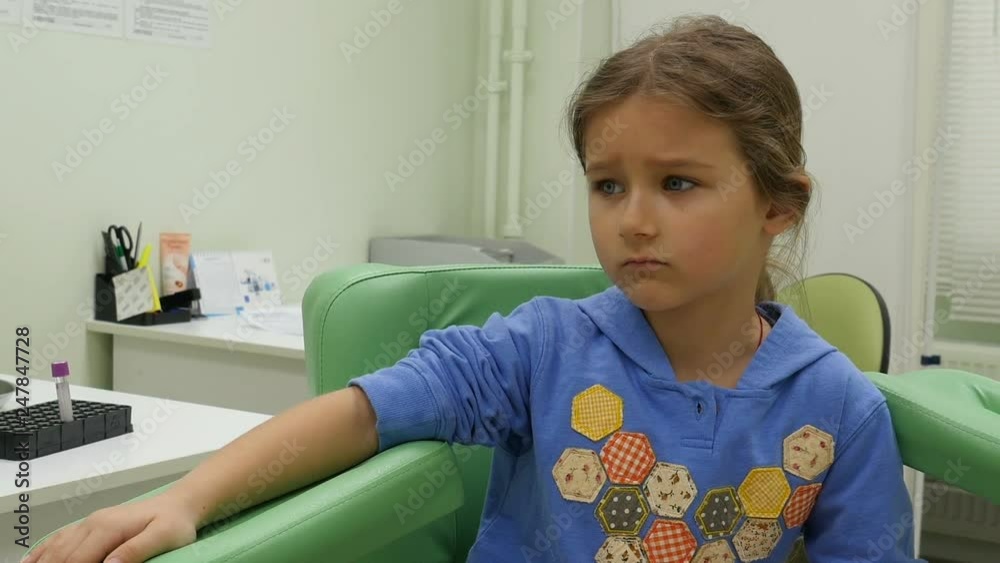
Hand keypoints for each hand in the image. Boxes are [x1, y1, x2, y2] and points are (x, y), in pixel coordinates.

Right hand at [22, 493, 198, 562]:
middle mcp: (93, 523)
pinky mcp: (91, 525)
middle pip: (62, 556)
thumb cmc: (175, 522)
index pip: (78, 560)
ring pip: (56, 547)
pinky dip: (43, 551)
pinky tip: (31, 562)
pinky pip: (60, 538)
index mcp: (108, 527)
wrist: (179, 504)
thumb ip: (136, 550)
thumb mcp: (164, 536)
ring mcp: (90, 523)